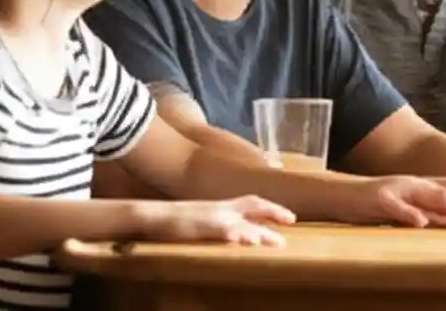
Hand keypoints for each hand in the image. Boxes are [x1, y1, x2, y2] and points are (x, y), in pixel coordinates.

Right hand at [137, 195, 293, 245]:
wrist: (153, 215)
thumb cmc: (175, 220)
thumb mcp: (203, 219)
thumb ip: (221, 223)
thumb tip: (238, 232)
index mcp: (223, 206)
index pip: (252, 203)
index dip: (271, 208)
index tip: (290, 217)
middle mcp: (221, 208)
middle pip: (253, 206)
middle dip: (274, 213)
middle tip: (292, 220)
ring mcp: (212, 216)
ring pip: (242, 223)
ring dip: (259, 232)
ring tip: (276, 241)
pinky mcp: (201, 225)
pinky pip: (222, 229)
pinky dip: (236, 234)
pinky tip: (247, 241)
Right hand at [351, 175, 445, 229]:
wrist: (342, 195)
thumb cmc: (376, 204)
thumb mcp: (405, 205)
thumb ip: (427, 209)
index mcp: (420, 187)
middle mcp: (413, 185)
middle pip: (444, 194)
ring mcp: (397, 189)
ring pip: (427, 199)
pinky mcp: (380, 198)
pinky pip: (398, 207)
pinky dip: (410, 214)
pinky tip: (421, 222)